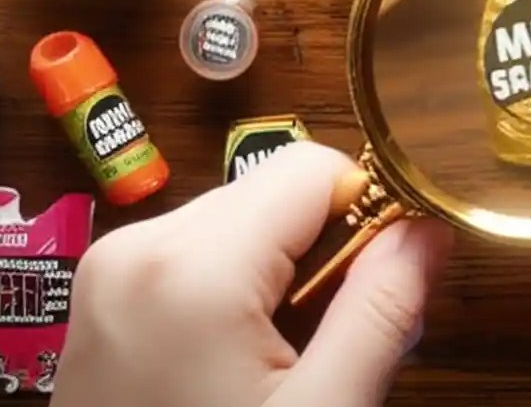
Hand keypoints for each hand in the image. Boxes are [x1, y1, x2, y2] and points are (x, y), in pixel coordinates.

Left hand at [51, 142, 453, 406]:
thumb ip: (382, 310)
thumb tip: (428, 229)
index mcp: (193, 268)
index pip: (312, 168)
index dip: (367, 213)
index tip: (385, 281)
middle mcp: (138, 247)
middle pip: (274, 193)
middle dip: (322, 251)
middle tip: (333, 344)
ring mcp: (110, 271)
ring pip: (238, 220)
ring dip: (279, 272)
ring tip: (282, 362)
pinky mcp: (102, 295)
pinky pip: (195, 251)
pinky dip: (235, 286)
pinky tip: (239, 358)